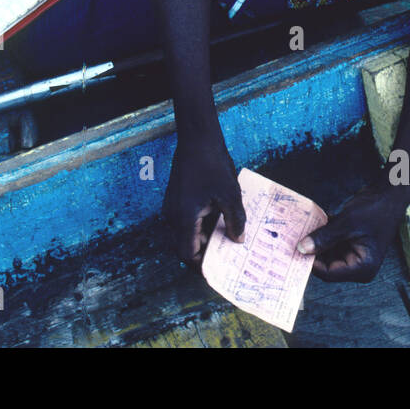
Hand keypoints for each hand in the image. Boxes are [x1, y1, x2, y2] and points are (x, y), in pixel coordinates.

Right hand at [163, 128, 245, 267]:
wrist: (197, 139)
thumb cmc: (213, 165)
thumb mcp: (230, 195)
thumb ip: (235, 221)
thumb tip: (238, 241)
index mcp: (184, 217)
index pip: (188, 253)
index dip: (201, 264)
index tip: (218, 269)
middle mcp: (173, 215)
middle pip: (185, 245)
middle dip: (204, 253)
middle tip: (225, 256)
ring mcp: (172, 206)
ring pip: (185, 232)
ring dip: (202, 238)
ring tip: (225, 238)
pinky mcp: (175, 199)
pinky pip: (185, 220)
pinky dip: (199, 225)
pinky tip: (217, 219)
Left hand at [298, 187, 405, 283]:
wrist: (390, 194)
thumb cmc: (375, 209)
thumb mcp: (347, 222)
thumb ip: (324, 237)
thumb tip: (302, 248)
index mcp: (363, 268)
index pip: (329, 273)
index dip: (311, 262)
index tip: (293, 249)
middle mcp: (359, 266)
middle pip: (327, 265)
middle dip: (312, 251)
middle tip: (293, 239)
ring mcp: (355, 256)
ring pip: (327, 254)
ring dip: (315, 242)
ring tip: (300, 230)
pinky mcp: (351, 245)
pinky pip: (331, 245)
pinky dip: (322, 236)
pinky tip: (311, 225)